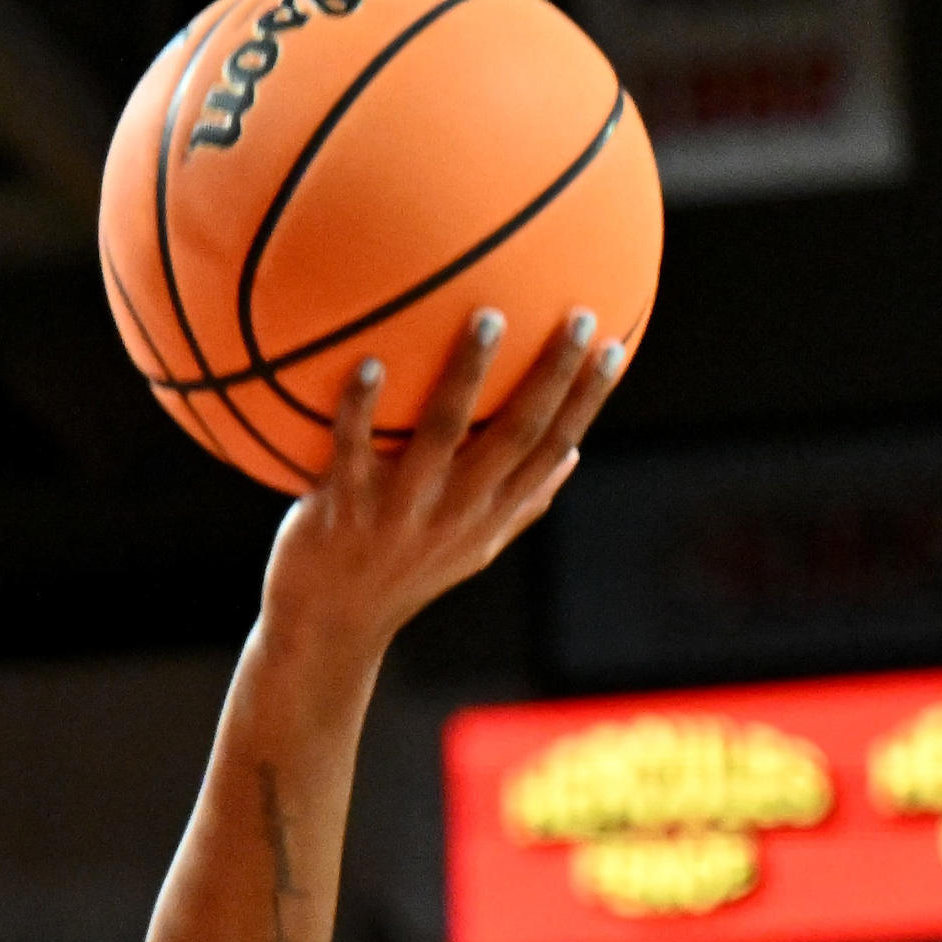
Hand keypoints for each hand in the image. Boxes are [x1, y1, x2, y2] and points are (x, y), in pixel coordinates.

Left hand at [260, 308, 627, 657]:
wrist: (329, 625)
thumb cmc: (402, 572)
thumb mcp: (472, 548)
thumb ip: (521, 503)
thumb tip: (573, 452)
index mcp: (490, 514)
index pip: (553, 447)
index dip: (586, 399)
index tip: (612, 346)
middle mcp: (455, 511)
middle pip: (517, 434)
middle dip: (552, 375)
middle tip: (575, 316)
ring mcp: (400, 509)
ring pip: (442, 432)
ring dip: (467, 374)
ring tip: (487, 317)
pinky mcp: (343, 507)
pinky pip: (351, 448)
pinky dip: (359, 406)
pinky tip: (366, 361)